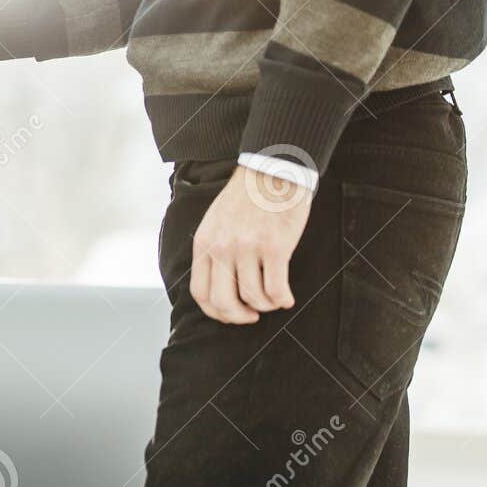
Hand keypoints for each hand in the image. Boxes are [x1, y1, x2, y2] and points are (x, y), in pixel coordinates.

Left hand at [190, 166, 309, 325]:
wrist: (271, 170)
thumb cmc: (246, 198)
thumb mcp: (215, 221)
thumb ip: (213, 249)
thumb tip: (219, 285)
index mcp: (204, 243)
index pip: (200, 293)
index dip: (216, 312)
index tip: (231, 313)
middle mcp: (222, 248)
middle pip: (223, 302)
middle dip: (239, 316)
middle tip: (253, 315)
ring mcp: (248, 248)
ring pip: (254, 298)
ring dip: (266, 305)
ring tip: (273, 299)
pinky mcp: (275, 247)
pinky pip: (276, 289)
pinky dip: (283, 299)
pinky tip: (287, 297)